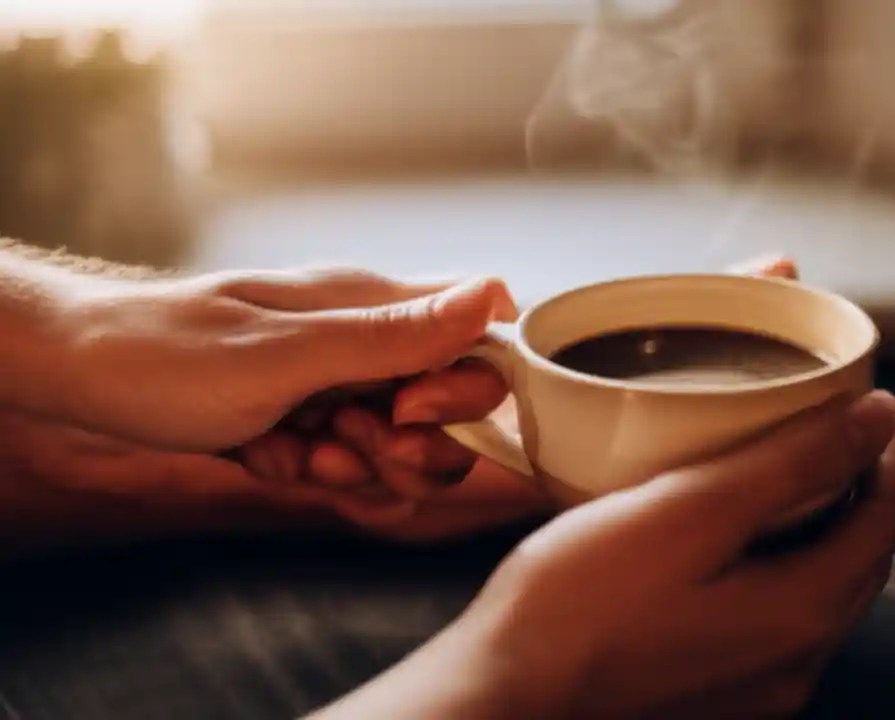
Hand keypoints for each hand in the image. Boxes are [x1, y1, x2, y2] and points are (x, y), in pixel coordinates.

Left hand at [53, 269, 515, 451]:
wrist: (77, 376)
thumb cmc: (168, 354)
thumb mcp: (288, 353)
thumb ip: (395, 336)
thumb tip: (494, 296)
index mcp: (371, 306)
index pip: (480, 338)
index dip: (468, 388)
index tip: (406, 411)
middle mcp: (364, 342)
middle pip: (449, 409)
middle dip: (410, 449)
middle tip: (343, 444)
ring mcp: (336, 382)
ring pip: (401, 447)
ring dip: (355, 469)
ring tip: (296, 453)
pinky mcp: (308, 420)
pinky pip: (345, 464)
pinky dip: (309, 471)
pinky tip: (265, 455)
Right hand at [316, 390, 894, 718]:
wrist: (505, 693)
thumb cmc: (579, 601)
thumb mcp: (690, 509)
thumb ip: (791, 464)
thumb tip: (876, 422)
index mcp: (804, 612)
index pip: (887, 518)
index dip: (890, 453)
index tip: (875, 408)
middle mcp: (797, 663)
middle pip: (863, 560)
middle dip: (862, 490)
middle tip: (838, 433)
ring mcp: (758, 690)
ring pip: (823, 593)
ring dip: (825, 532)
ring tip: (791, 476)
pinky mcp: (717, 697)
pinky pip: (777, 623)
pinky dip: (782, 570)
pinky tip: (737, 544)